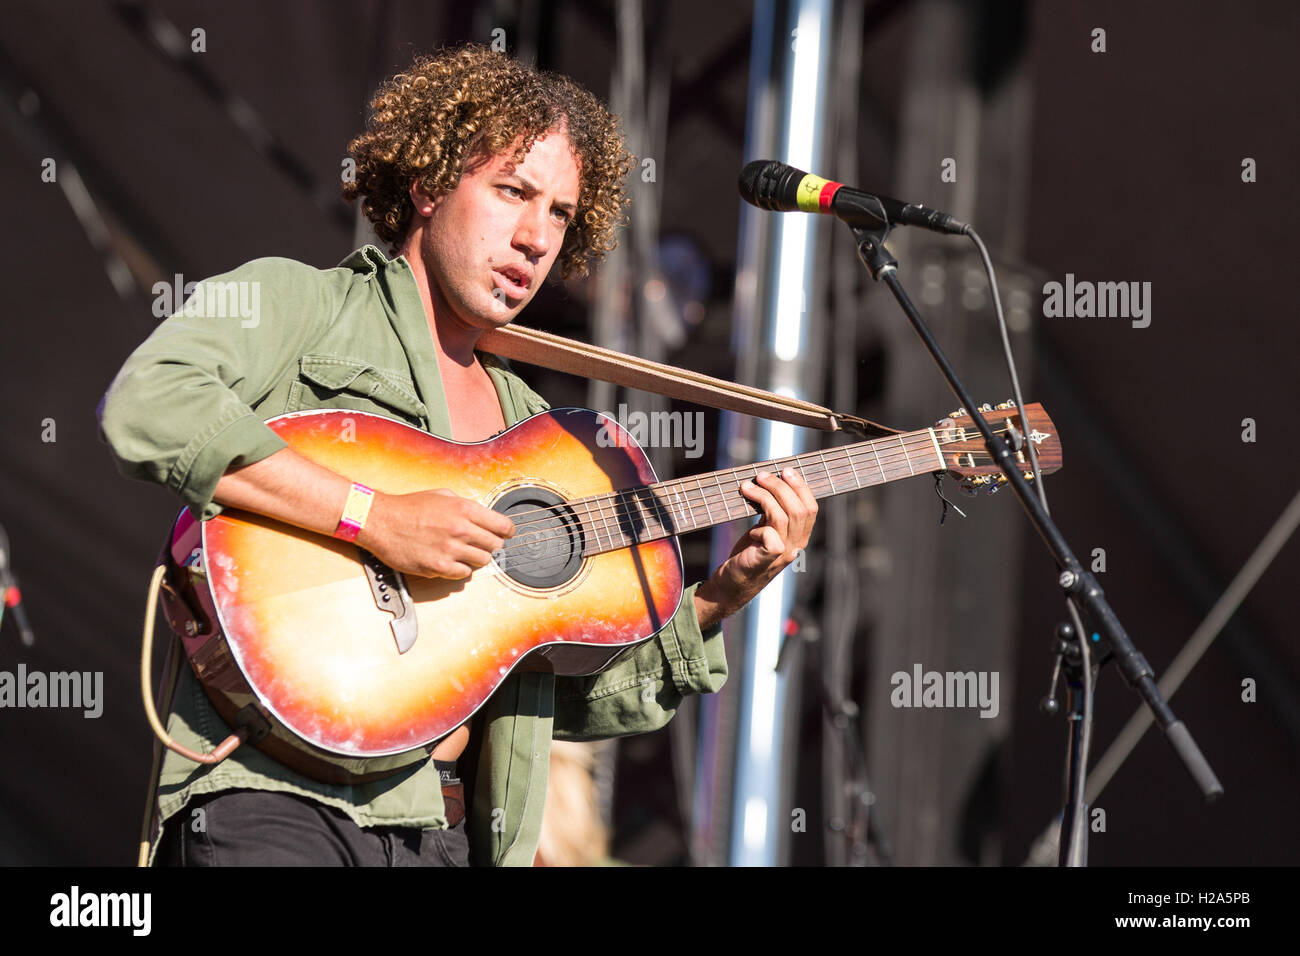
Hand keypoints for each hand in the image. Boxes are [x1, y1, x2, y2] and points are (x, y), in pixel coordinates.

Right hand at [357, 489, 515, 578]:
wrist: (380, 521)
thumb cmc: (407, 507)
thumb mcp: (441, 495)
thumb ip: (464, 506)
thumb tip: (482, 516)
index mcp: (464, 509)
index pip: (502, 525)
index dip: (507, 531)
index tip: (506, 534)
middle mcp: (460, 529)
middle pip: (495, 545)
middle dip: (490, 545)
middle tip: (481, 545)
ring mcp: (450, 549)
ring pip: (482, 561)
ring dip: (475, 559)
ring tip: (463, 553)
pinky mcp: (438, 567)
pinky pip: (463, 574)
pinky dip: (460, 569)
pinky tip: (451, 561)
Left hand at [694, 467, 817, 627]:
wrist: (731, 586)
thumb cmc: (747, 555)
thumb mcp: (764, 530)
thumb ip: (772, 512)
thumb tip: (769, 481)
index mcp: (800, 537)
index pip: (811, 508)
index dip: (800, 486)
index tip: (785, 470)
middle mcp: (796, 546)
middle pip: (799, 509)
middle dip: (780, 487)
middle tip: (761, 476)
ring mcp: (783, 555)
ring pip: (783, 517)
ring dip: (764, 496)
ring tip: (747, 487)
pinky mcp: (767, 560)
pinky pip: (770, 535)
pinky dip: (759, 526)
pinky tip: (750, 530)